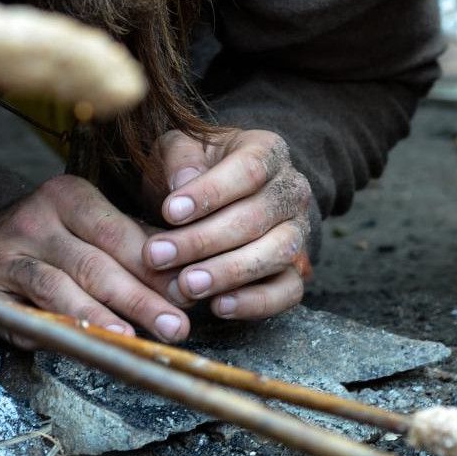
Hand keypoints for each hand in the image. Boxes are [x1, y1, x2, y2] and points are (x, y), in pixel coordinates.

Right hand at [0, 176, 188, 343]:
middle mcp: (33, 221)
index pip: (116, 233)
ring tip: (131, 340)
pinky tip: (82, 345)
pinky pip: (22, 315)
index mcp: (66, 195)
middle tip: (174, 327)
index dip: (153, 267)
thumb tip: (184, 276)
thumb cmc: (56, 235)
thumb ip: (136, 243)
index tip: (185, 294)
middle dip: (139, 300)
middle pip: (93, 265)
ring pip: (58, 290)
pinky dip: (54, 331)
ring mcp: (4, 256)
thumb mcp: (92, 223)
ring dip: (99, 319)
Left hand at [141, 128, 314, 322]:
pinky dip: (256, 302)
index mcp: (268, 152)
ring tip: (186, 284)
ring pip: (277, 253)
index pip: (249, 170)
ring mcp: (299, 232)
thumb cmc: (192, 171)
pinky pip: (288, 291)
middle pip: (257, 216)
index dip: (210, 193)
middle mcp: (292, 191)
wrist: (214, 199)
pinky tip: (219, 306)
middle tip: (157, 256)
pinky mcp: (296, 271)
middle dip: (203, 240)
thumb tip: (183, 182)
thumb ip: (179, 158)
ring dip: (229, 272)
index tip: (169, 212)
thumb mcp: (178, 149)